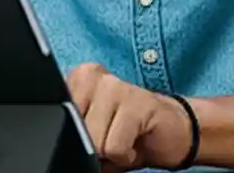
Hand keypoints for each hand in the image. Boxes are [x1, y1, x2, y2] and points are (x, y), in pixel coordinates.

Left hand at [66, 63, 193, 169]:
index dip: (74, 135)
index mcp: (77, 79)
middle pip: (75, 128)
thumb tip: (62, 147)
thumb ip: (73, 134)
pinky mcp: (137, 102)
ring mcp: (116, 85)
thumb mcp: (91, 134)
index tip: (93, 132)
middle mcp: (94, 76)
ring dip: (110, 151)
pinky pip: (114, 146)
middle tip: (113, 137)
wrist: (174, 130)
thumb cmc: (128, 133)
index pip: (59, 115)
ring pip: (94, 139)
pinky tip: (134, 142)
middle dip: (93, 144)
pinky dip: (124, 156)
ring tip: (124, 139)